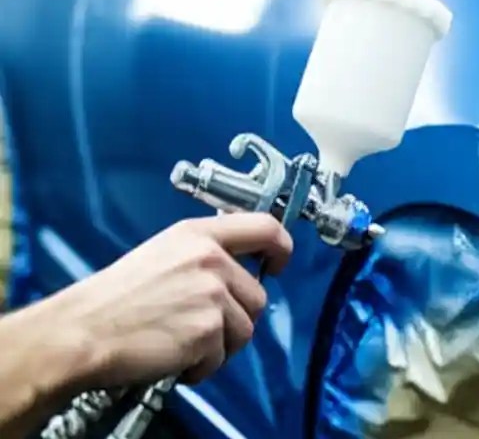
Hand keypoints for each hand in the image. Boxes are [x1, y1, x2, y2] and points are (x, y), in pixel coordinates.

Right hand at [43, 214, 293, 386]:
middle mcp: (211, 260)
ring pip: (245, 330)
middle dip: (236, 318)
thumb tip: (237, 268)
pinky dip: (202, 366)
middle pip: (258, 295)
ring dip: (220, 345)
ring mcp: (211, 295)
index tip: (278, 263)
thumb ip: (203, 255)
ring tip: (183, 343)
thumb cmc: (113, 300)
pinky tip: (174, 358)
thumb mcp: (161, 254)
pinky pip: (221, 357)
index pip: (266, 228)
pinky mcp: (207, 331)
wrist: (81, 333)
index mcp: (198, 235)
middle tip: (201, 327)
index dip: (281, 247)